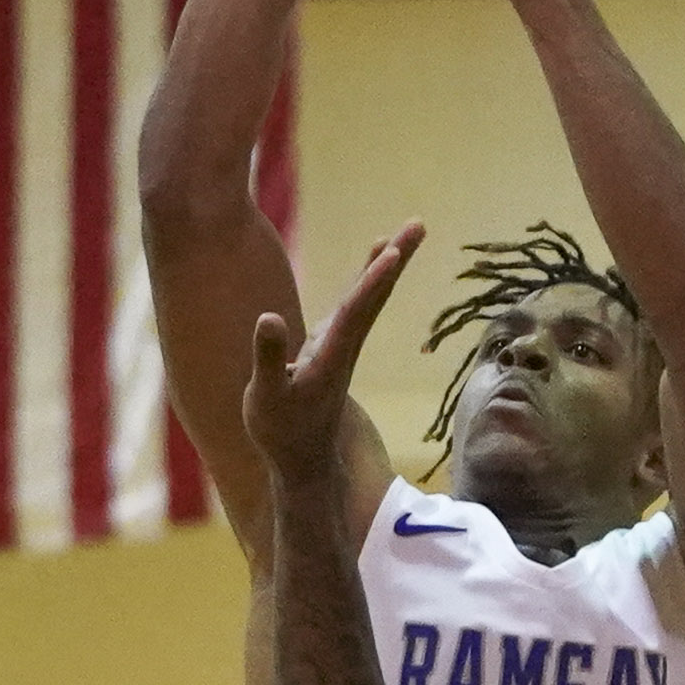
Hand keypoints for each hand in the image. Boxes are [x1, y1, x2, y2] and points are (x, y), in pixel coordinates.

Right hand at [246, 223, 424, 476]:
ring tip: (407, 231)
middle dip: (397, 259)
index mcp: (330, 357)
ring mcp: (344, 343)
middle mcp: (345, 346)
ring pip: (372, 297)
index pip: (355, 312)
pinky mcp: (336, 343)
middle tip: (419, 224)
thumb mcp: (266, 398)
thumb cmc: (279, 431)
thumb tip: (269, 318)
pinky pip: (360, 302)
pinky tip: (380, 258)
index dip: (372, 282)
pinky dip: (372, 276)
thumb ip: (268, 360)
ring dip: (390, 263)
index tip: (391, 252)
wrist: (301, 459)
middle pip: (375, 295)